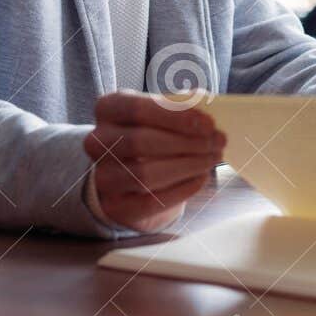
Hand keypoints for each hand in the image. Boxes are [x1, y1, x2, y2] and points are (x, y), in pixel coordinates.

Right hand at [85, 92, 224, 231]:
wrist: (130, 172)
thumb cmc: (152, 132)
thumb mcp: (161, 113)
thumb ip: (181, 109)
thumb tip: (206, 110)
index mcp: (108, 109)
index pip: (136, 109)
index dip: (175, 116)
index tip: (208, 123)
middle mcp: (97, 142)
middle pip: (141, 142)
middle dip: (187, 143)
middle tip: (218, 141)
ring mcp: (103, 177)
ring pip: (146, 174)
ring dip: (188, 166)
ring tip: (213, 158)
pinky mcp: (116, 206)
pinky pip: (152, 200)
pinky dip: (183, 188)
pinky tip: (201, 176)